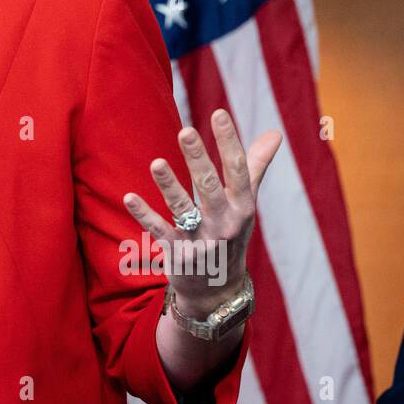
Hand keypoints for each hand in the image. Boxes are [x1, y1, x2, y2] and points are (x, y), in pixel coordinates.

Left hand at [122, 108, 281, 317]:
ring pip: (184, 209)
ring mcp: (202, 240)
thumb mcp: (246, 202)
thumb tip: (274, 132)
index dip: (229, 141)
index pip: (238, 169)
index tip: (218, 113)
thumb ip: (255, 166)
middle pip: (210, 186)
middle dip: (198, 159)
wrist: (218, 290)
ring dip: (169, 186)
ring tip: (156, 163)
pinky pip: (159, 232)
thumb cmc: (230, 233)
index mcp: (243, 206)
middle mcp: (225, 223)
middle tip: (186, 132)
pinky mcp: (179, 254)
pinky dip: (144, 216)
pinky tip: (129, 197)